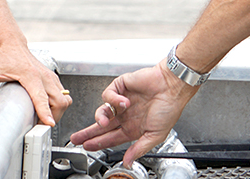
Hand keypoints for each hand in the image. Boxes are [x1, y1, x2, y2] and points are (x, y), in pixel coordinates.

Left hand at [0, 42, 70, 125]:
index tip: (49, 124)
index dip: (46, 113)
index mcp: (31, 75)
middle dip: (55, 116)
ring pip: (65, 98)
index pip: (42, 98)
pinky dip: (59, 103)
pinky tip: (46, 107)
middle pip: (60, 101)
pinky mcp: (51, 77)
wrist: (10, 43)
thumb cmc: (1, 57)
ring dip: (58, 111)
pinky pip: (63, 93)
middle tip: (41, 126)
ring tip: (44, 118)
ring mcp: (50, 76)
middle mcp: (44, 76)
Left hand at [69, 61, 195, 167]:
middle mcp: (126, 115)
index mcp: (133, 128)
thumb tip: (128, 162)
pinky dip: (113, 99)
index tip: (87, 147)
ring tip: (103, 122)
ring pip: (102, 111)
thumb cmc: (169, 108)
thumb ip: (139, 149)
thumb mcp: (156, 135)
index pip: (111, 138)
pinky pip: (108, 95)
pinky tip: (124, 102)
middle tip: (77, 138)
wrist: (172, 86)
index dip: (98, 143)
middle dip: (88, 133)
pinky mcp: (120, 87)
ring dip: (100, 117)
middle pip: (102, 126)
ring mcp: (122, 101)